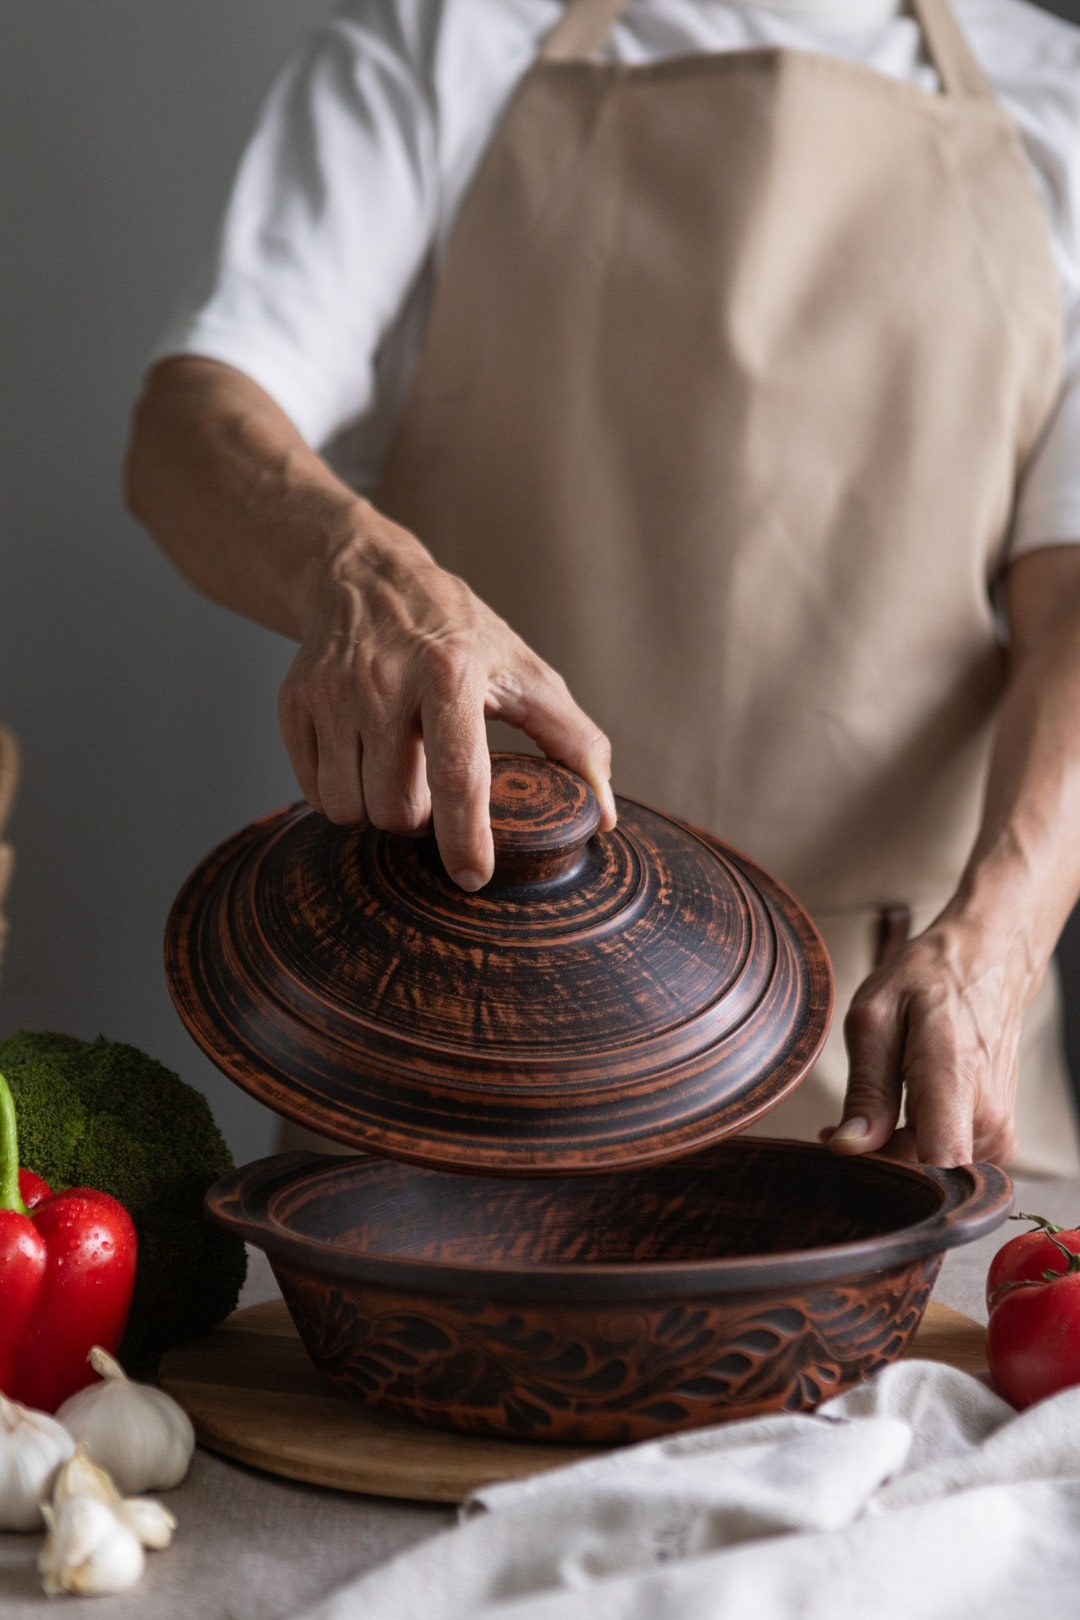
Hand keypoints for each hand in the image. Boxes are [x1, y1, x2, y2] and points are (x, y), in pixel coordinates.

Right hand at [278, 513, 614, 888]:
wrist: (367, 577)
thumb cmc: (459, 634)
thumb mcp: (524, 671)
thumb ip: (573, 741)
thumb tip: (602, 815)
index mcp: (450, 673)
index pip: (457, 775)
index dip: (465, 836)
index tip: (473, 878)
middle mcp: (383, 682)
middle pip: (395, 808)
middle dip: (418, 819)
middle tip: (433, 786)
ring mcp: (331, 693)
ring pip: (348, 808)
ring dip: (377, 808)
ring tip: (399, 770)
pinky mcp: (293, 703)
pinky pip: (313, 792)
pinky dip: (340, 793)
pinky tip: (362, 758)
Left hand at [826, 914, 1036, 1165]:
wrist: (987, 961)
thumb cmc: (928, 980)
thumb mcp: (875, 1019)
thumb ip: (867, 1090)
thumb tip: (849, 1147)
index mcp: (955, 1082)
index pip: (936, 1168)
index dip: (886, 1175)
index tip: (847, 1156)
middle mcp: (987, 1116)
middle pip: (922, 1174)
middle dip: (875, 1160)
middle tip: (834, 1130)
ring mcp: (1000, 1129)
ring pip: (934, 1170)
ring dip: (893, 1154)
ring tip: (864, 1117)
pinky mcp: (1000, 1133)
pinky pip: (950, 1159)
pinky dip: (917, 1146)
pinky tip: (894, 1120)